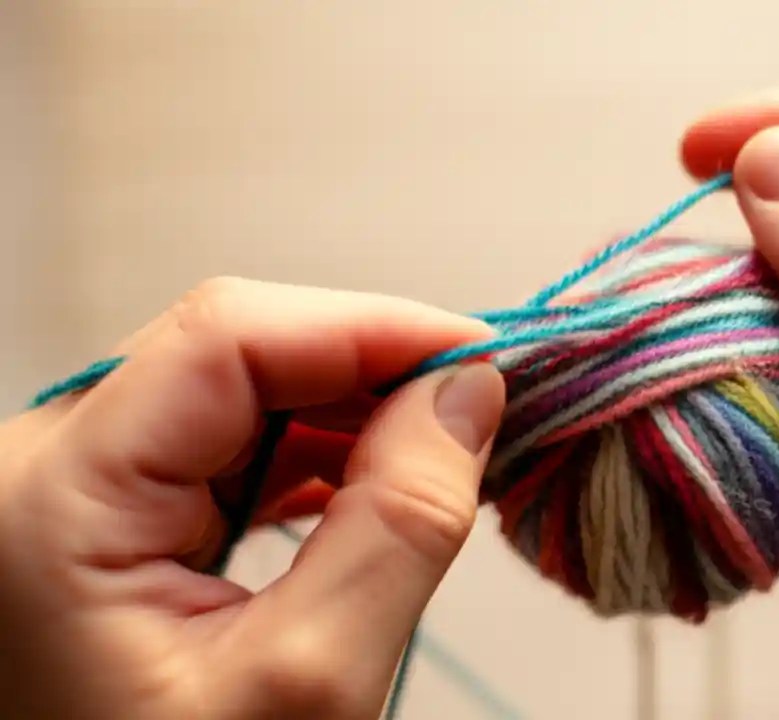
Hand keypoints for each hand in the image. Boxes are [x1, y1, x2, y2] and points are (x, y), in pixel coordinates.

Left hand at [0, 279, 505, 719]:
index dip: (373, 326)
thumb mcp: (308, 685)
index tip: (487, 358)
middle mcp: (44, 471)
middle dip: (374, 369)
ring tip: (445, 455)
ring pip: (242, 390)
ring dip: (356, 410)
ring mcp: (74, 488)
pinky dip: (319, 451)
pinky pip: (229, 440)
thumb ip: (397, 523)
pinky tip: (377, 484)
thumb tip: (469, 391)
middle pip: (236, 351)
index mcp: (55, 501)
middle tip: (485, 410)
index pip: (229, 338)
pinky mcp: (112, 513)